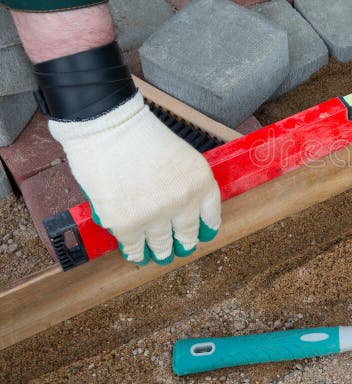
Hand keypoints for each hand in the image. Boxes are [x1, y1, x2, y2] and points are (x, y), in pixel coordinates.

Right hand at [49, 92, 221, 265]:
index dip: (206, 226)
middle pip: (188, 233)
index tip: (204, 233)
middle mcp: (184, 201)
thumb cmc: (139, 133)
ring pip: (162, 244)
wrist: (108, 127)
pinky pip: (135, 246)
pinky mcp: (128, 224)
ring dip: (161, 252)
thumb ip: (184, 181)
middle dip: (184, 242)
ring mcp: (156, 215)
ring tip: (160, 256)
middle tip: (182, 248)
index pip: (211, 214)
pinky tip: (137, 255)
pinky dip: (136, 252)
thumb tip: (180, 206)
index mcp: (201, 181)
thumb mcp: (181, 155)